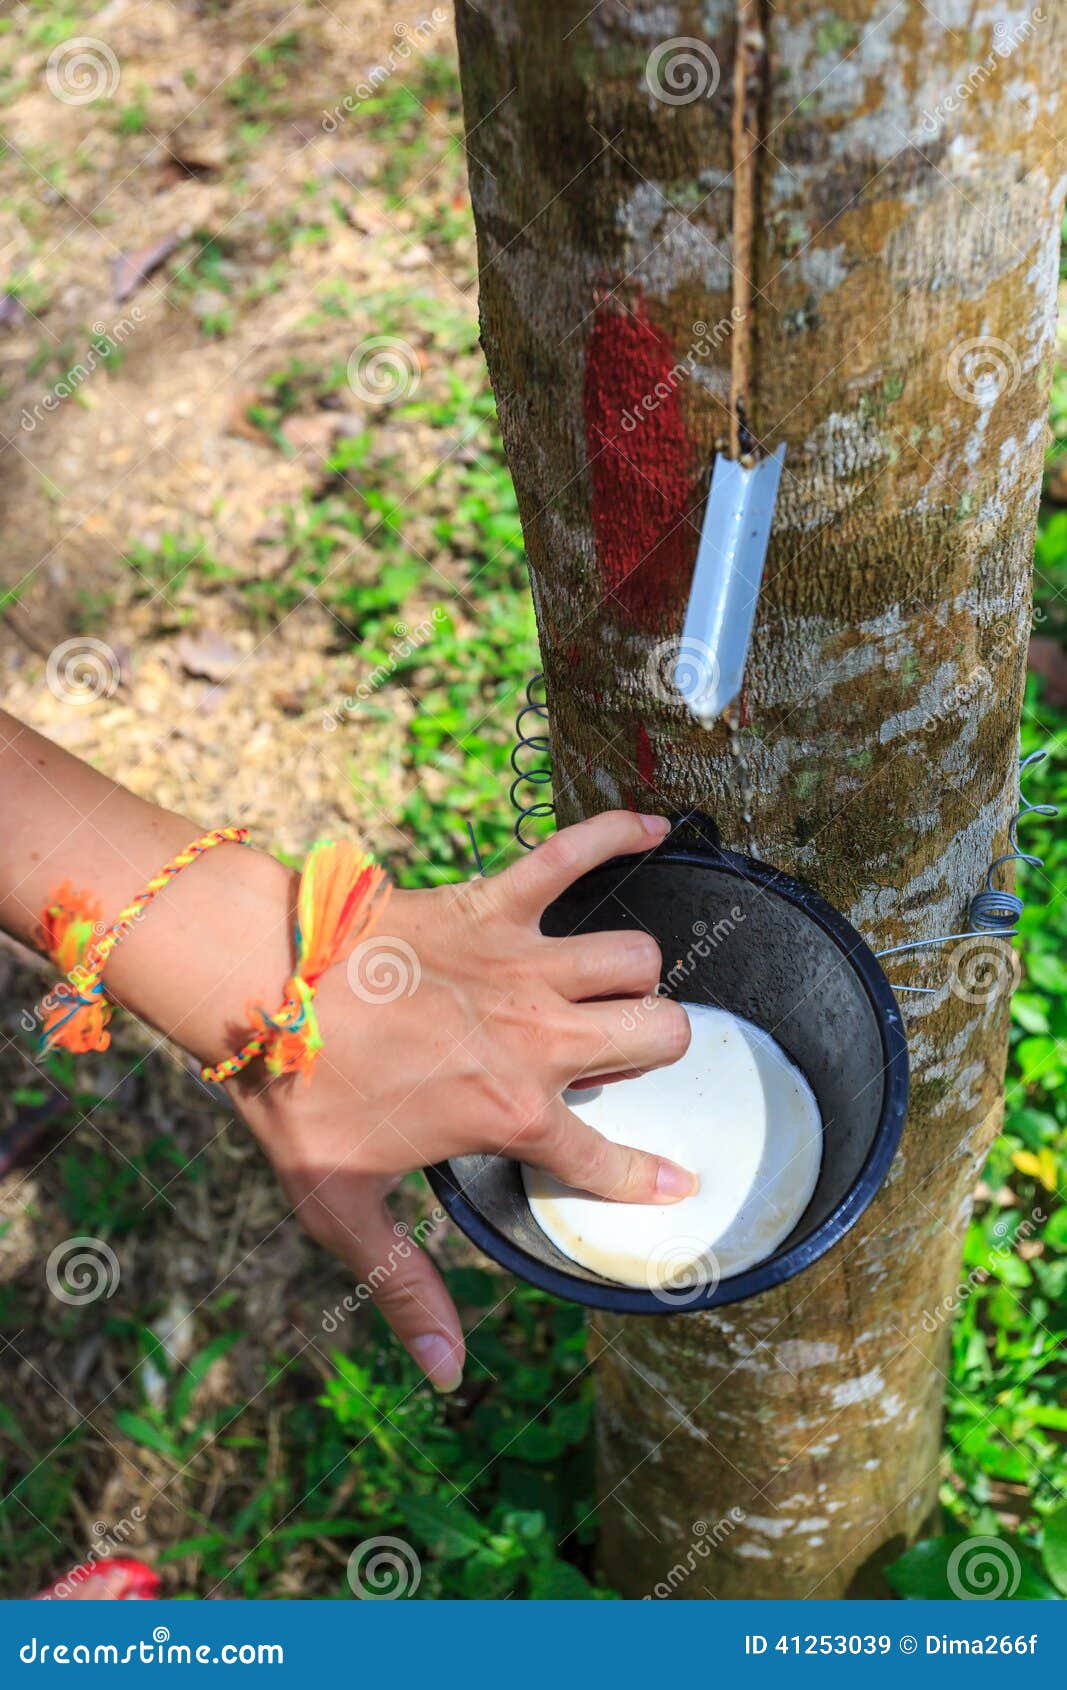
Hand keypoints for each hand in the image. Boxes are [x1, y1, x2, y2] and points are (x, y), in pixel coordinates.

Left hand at [234, 811, 692, 1389]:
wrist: (262, 981)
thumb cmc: (300, 1092)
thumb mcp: (344, 1206)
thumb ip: (404, 1286)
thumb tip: (445, 1376)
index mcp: (512, 1112)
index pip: (611, 1160)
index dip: (652, 1180)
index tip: (678, 1185)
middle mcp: (541, 1036)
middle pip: (660, 1034)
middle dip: (655, 1051)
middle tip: (615, 1062)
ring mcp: (523, 963)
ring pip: (635, 957)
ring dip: (632, 975)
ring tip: (607, 989)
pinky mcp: (493, 902)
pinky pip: (571, 854)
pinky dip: (615, 833)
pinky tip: (651, 827)